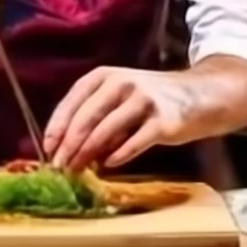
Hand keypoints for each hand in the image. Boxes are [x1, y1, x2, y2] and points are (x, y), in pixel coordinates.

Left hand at [43, 66, 205, 172]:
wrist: (198, 96)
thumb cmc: (151, 100)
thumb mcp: (120, 97)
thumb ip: (96, 116)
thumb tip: (67, 148)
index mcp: (106, 75)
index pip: (73, 99)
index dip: (57, 125)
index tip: (47, 148)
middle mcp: (123, 83)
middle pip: (87, 117)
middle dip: (69, 145)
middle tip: (59, 167)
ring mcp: (144, 100)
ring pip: (106, 130)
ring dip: (88, 154)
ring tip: (78, 171)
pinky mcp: (163, 121)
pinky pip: (134, 142)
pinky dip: (118, 156)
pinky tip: (108, 166)